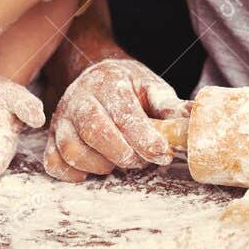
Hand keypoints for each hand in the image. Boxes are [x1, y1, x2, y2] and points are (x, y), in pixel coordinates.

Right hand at [44, 59, 188, 181]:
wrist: (96, 75)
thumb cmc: (128, 86)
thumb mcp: (151, 87)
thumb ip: (170, 106)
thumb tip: (196, 118)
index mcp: (108, 83)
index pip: (124, 114)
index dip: (145, 138)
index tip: (163, 154)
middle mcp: (80, 98)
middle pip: (95, 132)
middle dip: (124, 154)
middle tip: (142, 160)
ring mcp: (62, 118)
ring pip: (73, 150)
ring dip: (100, 165)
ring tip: (119, 160)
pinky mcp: (52, 137)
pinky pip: (53, 162)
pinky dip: (72, 174)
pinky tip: (93, 171)